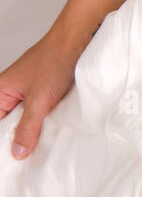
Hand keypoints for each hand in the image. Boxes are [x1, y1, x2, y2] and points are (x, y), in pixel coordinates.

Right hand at [0, 31, 81, 160]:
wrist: (79, 39)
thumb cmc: (55, 60)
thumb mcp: (39, 101)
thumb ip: (27, 128)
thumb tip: (17, 152)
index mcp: (1, 91)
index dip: (3, 141)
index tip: (12, 158)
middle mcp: (11, 91)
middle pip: (8, 123)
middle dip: (18, 139)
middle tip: (27, 156)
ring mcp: (29, 90)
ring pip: (25, 119)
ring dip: (33, 130)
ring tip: (40, 146)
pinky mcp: (44, 91)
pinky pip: (39, 112)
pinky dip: (45, 121)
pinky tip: (53, 130)